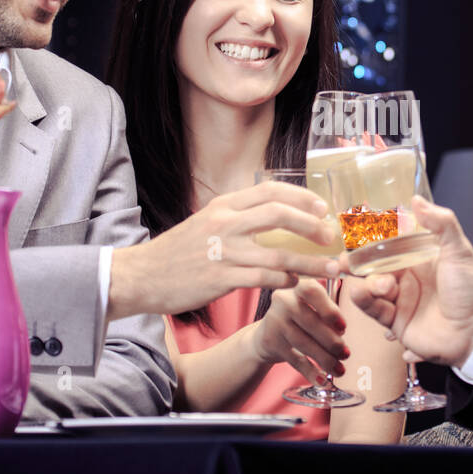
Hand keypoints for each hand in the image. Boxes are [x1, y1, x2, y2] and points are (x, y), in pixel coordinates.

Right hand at [109, 180, 339, 317]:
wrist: (140, 276)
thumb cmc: (177, 252)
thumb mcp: (206, 222)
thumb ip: (237, 217)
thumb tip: (275, 216)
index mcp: (223, 205)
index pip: (270, 190)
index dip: (302, 197)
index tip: (322, 208)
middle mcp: (225, 223)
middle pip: (280, 215)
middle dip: (312, 226)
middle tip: (331, 237)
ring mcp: (223, 251)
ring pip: (279, 253)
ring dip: (311, 262)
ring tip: (331, 269)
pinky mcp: (221, 279)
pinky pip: (264, 278)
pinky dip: (286, 280)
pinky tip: (295, 283)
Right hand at [248, 279, 349, 384]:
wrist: (265, 336)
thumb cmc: (299, 319)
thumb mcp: (311, 307)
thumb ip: (328, 313)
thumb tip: (342, 331)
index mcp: (297, 287)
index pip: (311, 290)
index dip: (329, 309)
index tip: (343, 327)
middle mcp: (283, 300)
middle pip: (311, 322)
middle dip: (332, 342)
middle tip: (345, 354)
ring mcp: (275, 321)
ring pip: (304, 343)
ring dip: (325, 359)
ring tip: (339, 369)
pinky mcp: (271, 342)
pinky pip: (295, 359)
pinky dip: (311, 372)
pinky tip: (322, 380)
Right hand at [344, 196, 472, 367]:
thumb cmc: (471, 291)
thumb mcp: (459, 251)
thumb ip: (441, 223)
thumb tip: (417, 200)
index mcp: (419, 257)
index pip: (390, 242)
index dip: (372, 236)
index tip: (355, 227)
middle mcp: (407, 276)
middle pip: (374, 265)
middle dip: (357, 261)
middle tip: (345, 258)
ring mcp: (400, 298)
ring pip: (371, 285)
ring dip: (367, 281)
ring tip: (382, 284)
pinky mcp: (395, 320)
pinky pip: (373, 308)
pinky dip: (363, 299)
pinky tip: (359, 292)